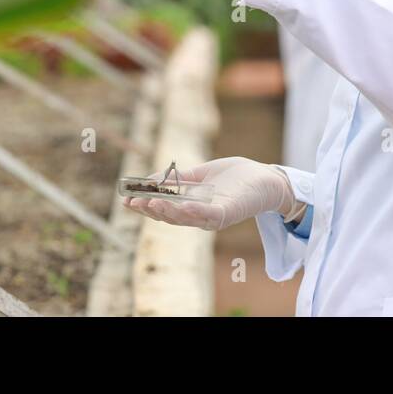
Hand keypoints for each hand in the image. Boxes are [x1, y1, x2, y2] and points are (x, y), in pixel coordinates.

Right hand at [122, 157, 297, 231]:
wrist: (266, 178)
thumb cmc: (236, 177)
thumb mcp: (202, 175)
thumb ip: (179, 179)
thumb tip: (151, 179)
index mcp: (191, 208)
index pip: (163, 209)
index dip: (144, 205)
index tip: (126, 198)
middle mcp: (200, 217)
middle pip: (169, 216)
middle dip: (150, 209)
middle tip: (133, 201)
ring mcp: (213, 217)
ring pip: (185, 218)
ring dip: (167, 211)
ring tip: (150, 201)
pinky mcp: (228, 213)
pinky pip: (208, 215)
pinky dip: (194, 212)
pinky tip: (181, 205)